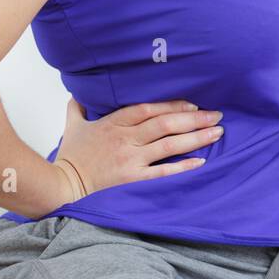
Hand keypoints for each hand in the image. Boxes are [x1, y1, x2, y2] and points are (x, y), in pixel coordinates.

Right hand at [53, 96, 223, 200]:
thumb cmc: (69, 156)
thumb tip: (78, 94)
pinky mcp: (133, 179)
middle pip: (165, 123)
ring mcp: (131, 159)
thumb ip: (78, 107)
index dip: (173, 104)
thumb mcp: (73, 125)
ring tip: (216, 132)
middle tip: (216, 114)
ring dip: (195, 137)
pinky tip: (201, 161)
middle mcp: (126, 138)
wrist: (62, 185)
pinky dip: (183, 166)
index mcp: (114, 123)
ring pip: (169, 145)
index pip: (149, 108)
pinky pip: (163, 172)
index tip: (193, 102)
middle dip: (193, 118)